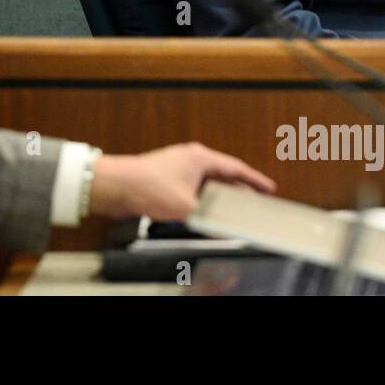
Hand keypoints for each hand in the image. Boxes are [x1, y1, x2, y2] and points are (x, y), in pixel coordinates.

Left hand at [89, 142, 275, 220]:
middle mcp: (191, 159)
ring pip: (208, 184)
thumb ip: (209, 218)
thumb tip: (223, 227)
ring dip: (219, 198)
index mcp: (200, 158)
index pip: (236, 168)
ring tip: (233, 212)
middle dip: (239, 191)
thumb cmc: (146, 187)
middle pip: (223, 177)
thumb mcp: (186, 207)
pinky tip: (205, 213)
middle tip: (255, 204)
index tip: (269, 189)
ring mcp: (179, 168)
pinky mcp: (168, 179)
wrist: (115, 186)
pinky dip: (203, 200)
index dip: (255, 181)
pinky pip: (194, 190)